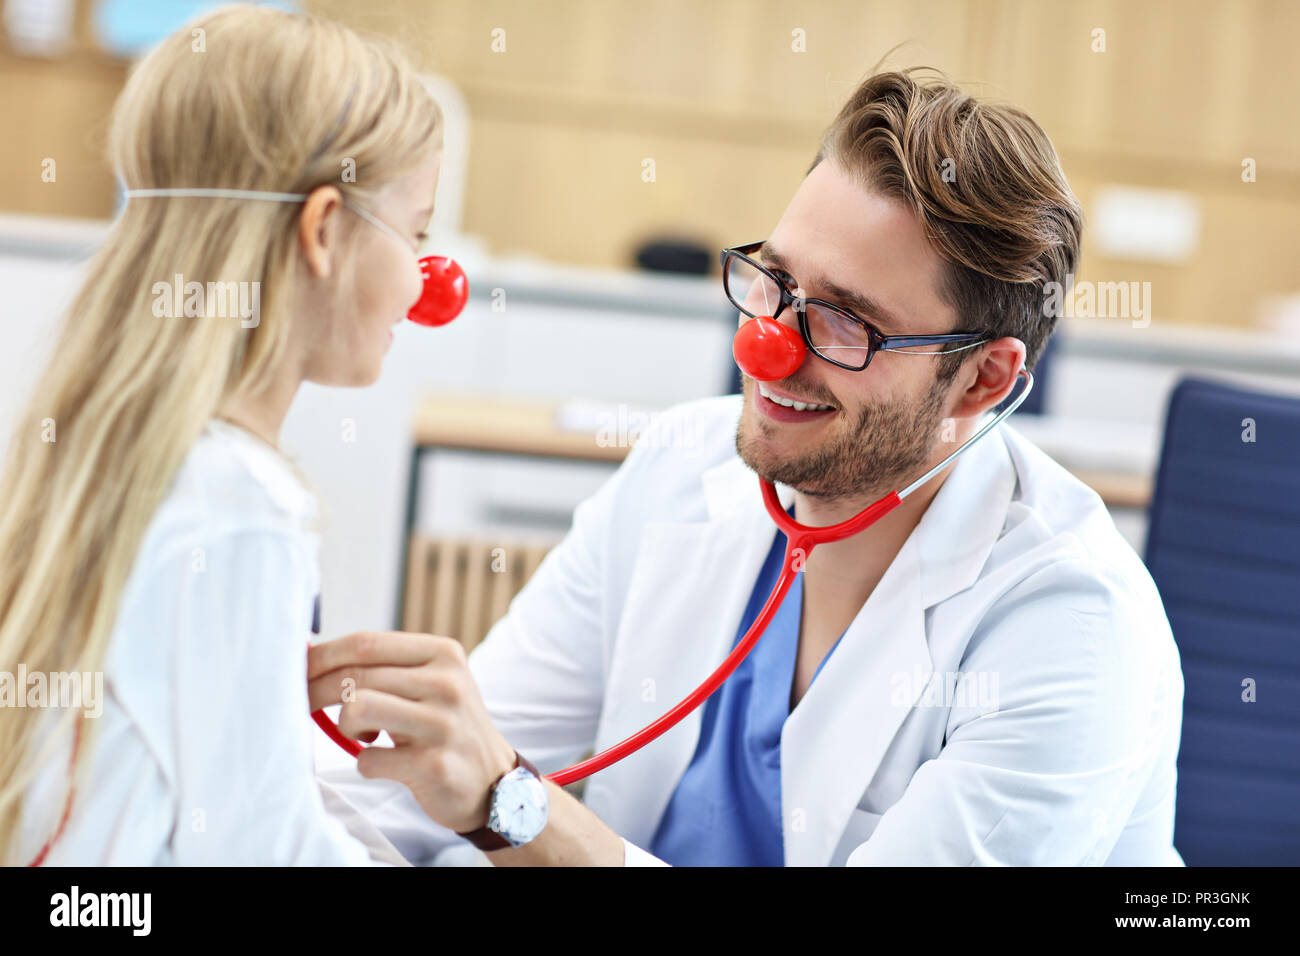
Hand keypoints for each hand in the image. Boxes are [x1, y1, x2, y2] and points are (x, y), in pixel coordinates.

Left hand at [308, 631, 518, 833]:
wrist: (492, 780)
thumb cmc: (444, 726)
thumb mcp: (430, 683)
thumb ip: (385, 667)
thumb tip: (311, 656)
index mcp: (444, 653)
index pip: (366, 643)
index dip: (322, 655)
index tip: (297, 668)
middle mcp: (448, 683)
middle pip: (356, 676)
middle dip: (316, 691)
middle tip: (304, 705)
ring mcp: (443, 724)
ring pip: (358, 708)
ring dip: (347, 726)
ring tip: (365, 734)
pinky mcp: (434, 765)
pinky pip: (369, 759)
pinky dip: (367, 763)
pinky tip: (386, 761)